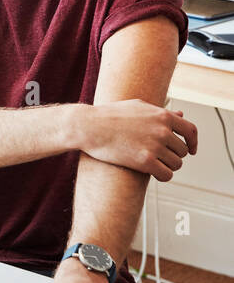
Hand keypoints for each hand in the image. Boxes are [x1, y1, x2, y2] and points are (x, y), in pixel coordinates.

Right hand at [75, 100, 196, 180]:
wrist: (87, 126)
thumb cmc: (109, 115)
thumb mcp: (137, 106)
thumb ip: (161, 111)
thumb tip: (180, 115)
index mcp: (163, 115)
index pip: (191, 131)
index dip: (194, 142)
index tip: (191, 150)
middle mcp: (163, 130)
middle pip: (182, 151)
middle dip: (173, 155)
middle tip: (158, 157)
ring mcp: (155, 145)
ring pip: (176, 164)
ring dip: (167, 166)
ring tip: (152, 164)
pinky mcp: (145, 161)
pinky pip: (166, 175)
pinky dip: (162, 176)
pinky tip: (152, 173)